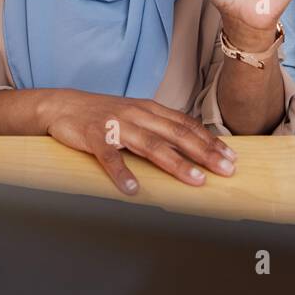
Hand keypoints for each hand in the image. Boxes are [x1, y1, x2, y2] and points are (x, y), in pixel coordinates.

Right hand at [43, 90, 236, 194]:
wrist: (63, 105)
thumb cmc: (103, 114)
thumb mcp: (136, 115)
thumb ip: (159, 127)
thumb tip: (190, 146)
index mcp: (150, 109)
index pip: (187, 124)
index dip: (210, 140)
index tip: (231, 156)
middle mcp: (138, 115)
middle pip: (177, 134)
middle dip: (204, 152)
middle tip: (226, 169)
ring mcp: (117, 125)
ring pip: (151, 145)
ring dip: (175, 163)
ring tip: (195, 180)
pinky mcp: (95, 137)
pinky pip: (110, 157)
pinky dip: (121, 173)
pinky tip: (132, 189)